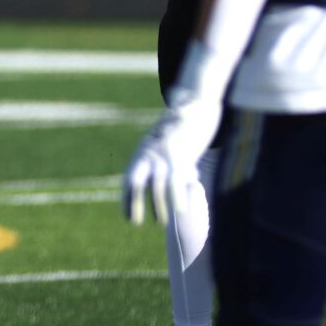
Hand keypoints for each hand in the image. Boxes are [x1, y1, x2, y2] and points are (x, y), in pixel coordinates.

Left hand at [122, 97, 220, 225]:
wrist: (198, 102)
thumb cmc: (188, 126)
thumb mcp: (173, 143)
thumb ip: (173, 162)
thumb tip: (187, 180)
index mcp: (144, 150)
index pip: (129, 177)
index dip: (127, 197)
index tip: (127, 215)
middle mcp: (150, 151)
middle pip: (137, 181)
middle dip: (135, 203)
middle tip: (135, 222)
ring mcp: (165, 153)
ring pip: (157, 185)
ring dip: (158, 207)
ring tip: (162, 223)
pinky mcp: (181, 154)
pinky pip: (176, 182)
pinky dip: (178, 198)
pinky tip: (181, 211)